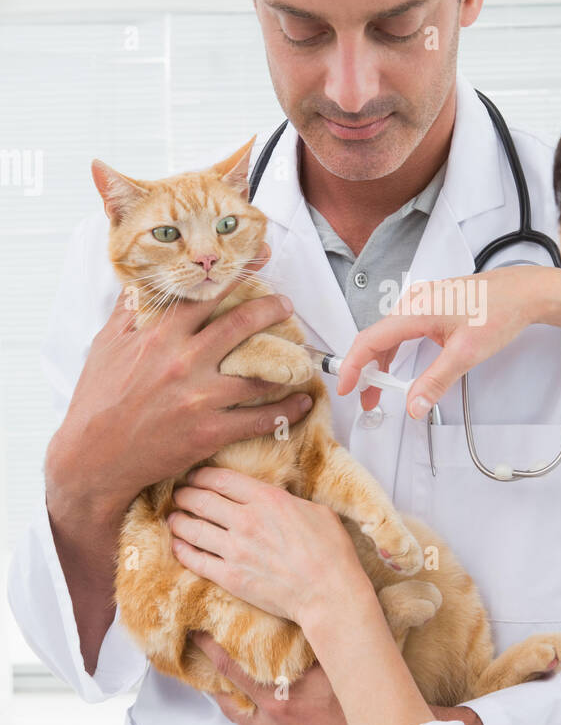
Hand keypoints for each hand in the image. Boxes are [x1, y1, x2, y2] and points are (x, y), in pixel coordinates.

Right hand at [45, 244, 312, 525]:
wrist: (93, 458)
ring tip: (303, 355)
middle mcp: (184, 362)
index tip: (258, 266)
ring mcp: (200, 398)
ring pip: (259, 374)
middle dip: (271, 309)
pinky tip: (302, 402)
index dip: (236, 277)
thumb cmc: (97, 401)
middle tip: (286, 305)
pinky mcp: (210, 432)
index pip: (206, 296)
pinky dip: (287, 410)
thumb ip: (128, 312)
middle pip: (242, 325)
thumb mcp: (106, 346)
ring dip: (288, 363)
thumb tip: (139, 284)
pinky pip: (260, 419)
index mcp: (160, 336)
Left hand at [168, 466, 367, 622]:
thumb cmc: (331, 553)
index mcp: (267, 499)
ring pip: (192, 528)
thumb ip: (290, 501)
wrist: (328, 594)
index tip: (194, 476)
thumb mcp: (317, 511)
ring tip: (173, 518)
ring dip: (178, 520)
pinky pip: (195, 560)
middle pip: (201, 500)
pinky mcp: (229, 577)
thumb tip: (279, 500)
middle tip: (179, 494)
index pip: (221, 479)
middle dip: (185, 495)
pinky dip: (182, 550)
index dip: (201, 475)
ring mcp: (235, 550)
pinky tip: (177, 545)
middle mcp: (246, 520)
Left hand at [191, 634, 363, 724]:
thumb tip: (295, 619)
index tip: (196, 633)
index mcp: (280, 698)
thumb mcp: (337, 668)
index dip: (210, 649)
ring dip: (241, 704)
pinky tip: (279, 715)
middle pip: (230, 700)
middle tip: (206, 659)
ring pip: (248, 723)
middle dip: (216, 679)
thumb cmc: (365, 707)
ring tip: (236, 687)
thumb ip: (310, 648)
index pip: (232, 669)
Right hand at [337, 264, 560, 418]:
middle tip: (365, 399)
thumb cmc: (500, 311)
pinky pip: (402, 330)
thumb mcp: (465, 354)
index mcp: (415, 310)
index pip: (370, 340)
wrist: (524, 292)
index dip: (353, 366)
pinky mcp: (432, 306)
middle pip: (376, 338)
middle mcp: (413, 303)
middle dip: (366, 370)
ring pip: (389, 335)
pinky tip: (398, 369)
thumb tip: (414, 406)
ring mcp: (422, 302)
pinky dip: (395, 351)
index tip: (346, 388)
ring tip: (379, 390)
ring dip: (381, 363)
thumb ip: (435, 382)